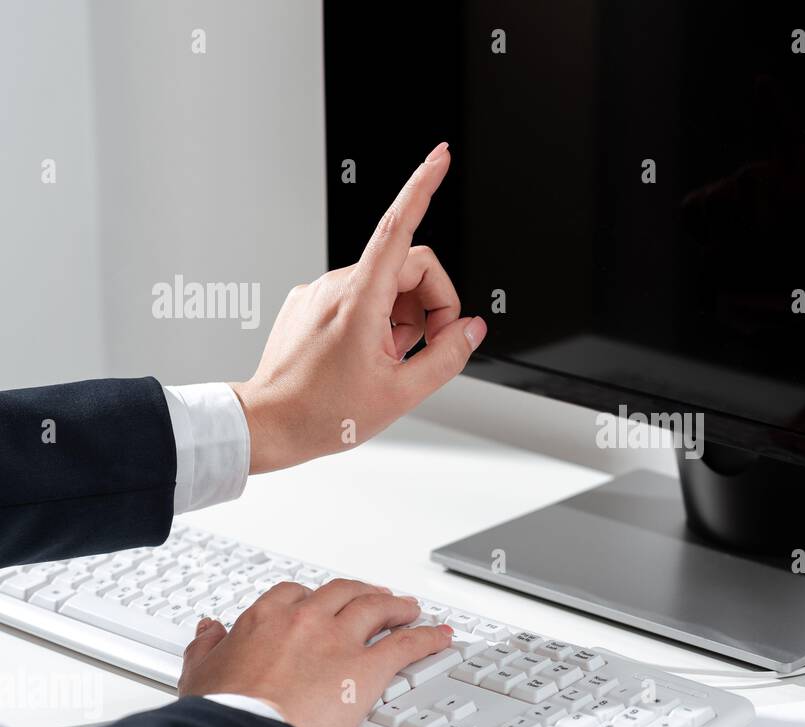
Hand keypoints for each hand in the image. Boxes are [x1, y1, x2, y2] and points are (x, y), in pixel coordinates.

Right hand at [177, 580, 451, 726]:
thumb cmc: (222, 712)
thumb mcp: (200, 671)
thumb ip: (207, 645)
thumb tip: (209, 629)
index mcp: (266, 617)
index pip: (297, 593)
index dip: (316, 598)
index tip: (323, 603)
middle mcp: (307, 619)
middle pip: (344, 593)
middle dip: (362, 593)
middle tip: (374, 599)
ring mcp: (340, 640)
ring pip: (378, 608)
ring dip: (398, 606)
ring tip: (410, 609)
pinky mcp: (367, 668)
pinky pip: (407, 645)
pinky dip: (427, 638)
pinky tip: (440, 637)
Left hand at [231, 143, 486, 473]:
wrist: (268, 425)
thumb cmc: (323, 413)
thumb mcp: (402, 393)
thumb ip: (448, 356)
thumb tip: (471, 330)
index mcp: (360, 300)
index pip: (399, 228)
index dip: (422, 187)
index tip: (440, 158)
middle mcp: (337, 285)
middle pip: (409, 266)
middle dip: (431, 303)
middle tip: (426, 347)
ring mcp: (320, 292)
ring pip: (388, 285)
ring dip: (404, 318)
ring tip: (389, 359)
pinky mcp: (311, 303)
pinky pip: (362, 296)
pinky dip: (379, 321)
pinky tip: (367, 356)